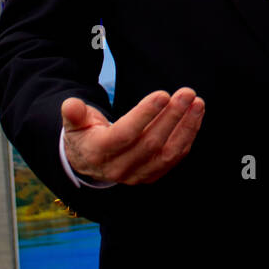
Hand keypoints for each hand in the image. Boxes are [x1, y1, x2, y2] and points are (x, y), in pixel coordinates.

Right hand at [61, 88, 204, 185]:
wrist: (90, 162)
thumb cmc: (84, 135)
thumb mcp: (74, 124)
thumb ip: (74, 114)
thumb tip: (71, 104)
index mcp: (98, 152)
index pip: (124, 134)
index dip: (144, 115)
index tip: (163, 94)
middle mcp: (119, 168)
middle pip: (151, 143)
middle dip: (172, 116)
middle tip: (187, 93)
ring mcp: (138, 175)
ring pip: (167, 153)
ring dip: (186, 127)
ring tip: (197, 103)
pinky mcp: (152, 175)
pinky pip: (174, 158)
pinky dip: (188, 136)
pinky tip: (195, 115)